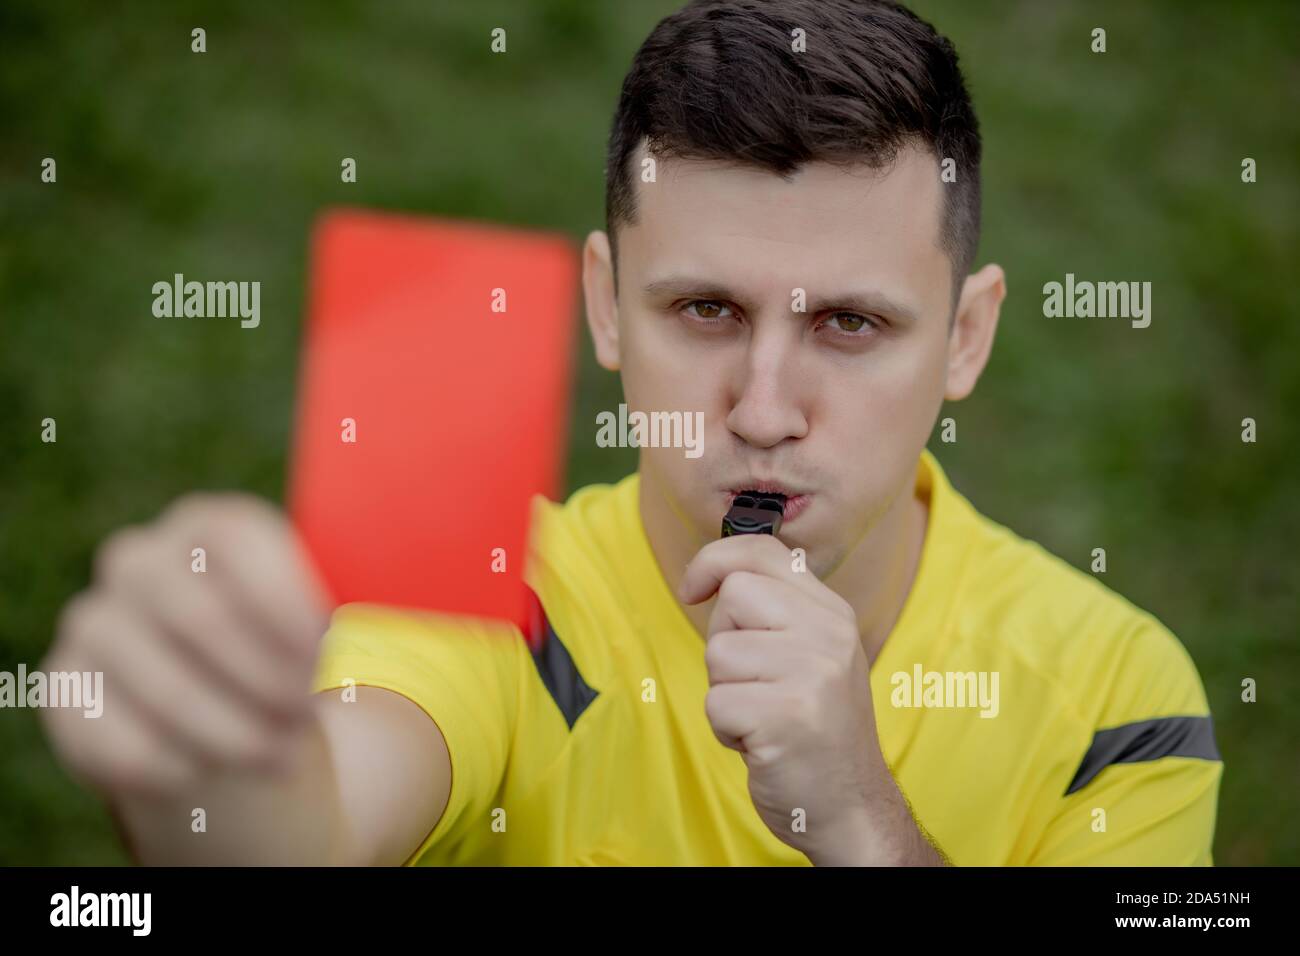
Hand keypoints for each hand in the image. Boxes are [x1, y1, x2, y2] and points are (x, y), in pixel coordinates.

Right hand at [41, 493, 333, 800]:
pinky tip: (212, 774)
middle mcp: (140, 561)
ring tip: (283, 754)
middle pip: (200, 615)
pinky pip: (115, 736)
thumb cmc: (286, 652)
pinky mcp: (68, 689)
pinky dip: (175, 764)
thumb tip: (415, 579)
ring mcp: (94, 621)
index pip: (238, 541)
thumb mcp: (321, 616)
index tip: (327, 650)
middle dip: (266, 677)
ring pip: (161, 683)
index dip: (286, 602)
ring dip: (234, 730)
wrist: (228, 710)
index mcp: (209, 524)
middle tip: (307, 713)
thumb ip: (348, 595)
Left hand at [678, 533, 940, 864]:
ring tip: (764, 716)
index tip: (693, 589)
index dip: (714, 560)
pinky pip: (716, 703)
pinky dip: (726, 729)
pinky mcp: (787, 715)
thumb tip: (712, 574)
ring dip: (727, 693)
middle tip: (756, 682)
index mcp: (832, 614)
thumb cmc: (814, 729)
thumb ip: (775, 612)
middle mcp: (828, 635)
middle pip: (733, 597)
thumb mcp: (812, 655)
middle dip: (725, 642)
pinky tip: (761, 742)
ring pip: (718, 653)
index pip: (763, 551)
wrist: (851, 805)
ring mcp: (812, 673)